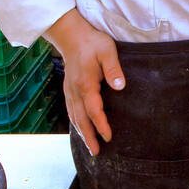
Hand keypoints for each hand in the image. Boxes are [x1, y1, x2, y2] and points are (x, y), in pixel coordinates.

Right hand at [44, 7, 124, 156]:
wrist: (72, 35)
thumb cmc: (92, 42)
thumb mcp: (107, 51)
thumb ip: (113, 69)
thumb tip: (119, 86)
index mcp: (85, 83)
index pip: (93, 109)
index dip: (100, 124)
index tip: (108, 136)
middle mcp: (74, 90)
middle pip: (81, 119)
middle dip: (88, 137)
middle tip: (96, 153)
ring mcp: (69, 91)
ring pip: (74, 116)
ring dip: (81, 133)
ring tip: (90, 147)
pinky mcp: (68, 89)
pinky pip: (71, 110)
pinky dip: (75, 123)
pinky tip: (80, 130)